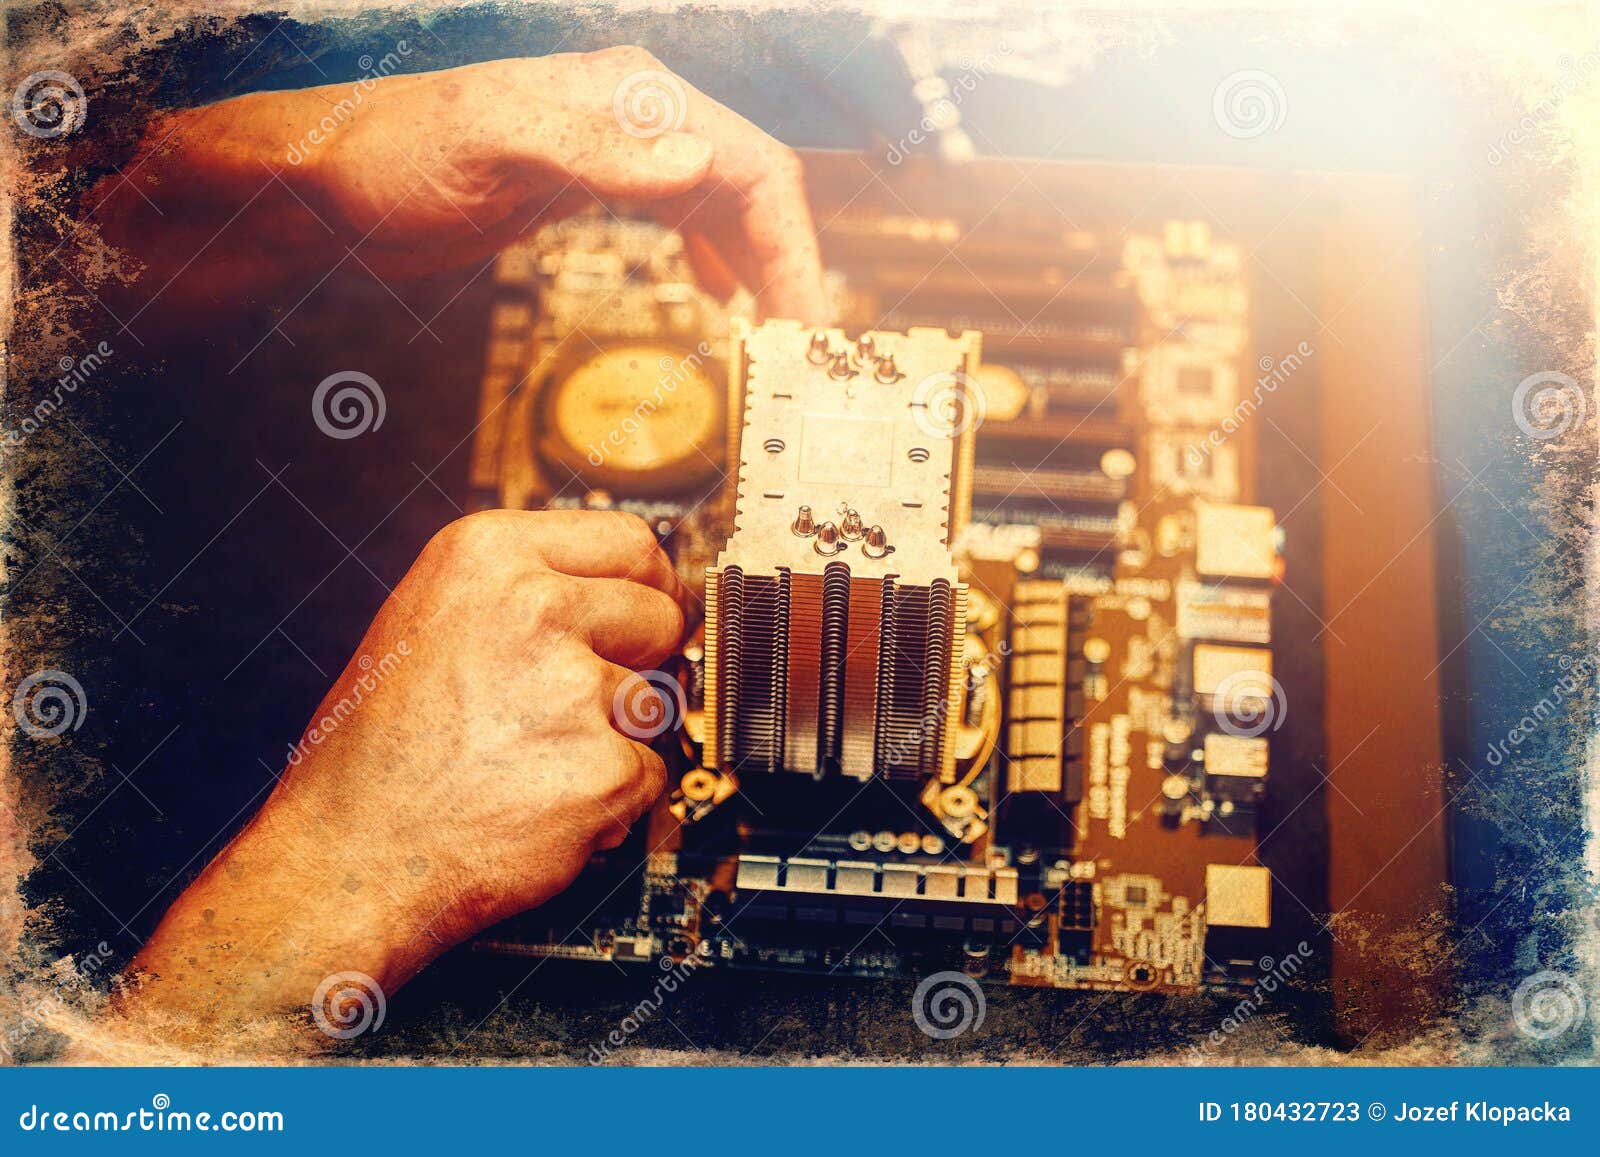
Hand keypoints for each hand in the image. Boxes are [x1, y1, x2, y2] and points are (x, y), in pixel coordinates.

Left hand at [93, 47, 825, 320]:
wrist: (325, 180)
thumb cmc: (393, 155)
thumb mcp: (493, 145)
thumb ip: (599, 153)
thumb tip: (703, 164)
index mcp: (632, 96)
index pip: (752, 165)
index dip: (793, 246)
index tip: (807, 322)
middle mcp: (637, 114)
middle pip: (751, 183)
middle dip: (789, 261)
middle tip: (805, 345)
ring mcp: (615, 149)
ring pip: (724, 200)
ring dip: (760, 261)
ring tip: (779, 330)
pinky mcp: (589, 184)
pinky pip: (681, 214)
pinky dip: (713, 252)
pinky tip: (721, 295)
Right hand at [115, 510, 695, 1040]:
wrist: (348, 858)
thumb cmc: (376, 754)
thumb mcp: (426, 622)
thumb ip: (518, 591)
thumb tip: (613, 589)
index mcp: (487, 557)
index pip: (629, 542)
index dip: (649, 581)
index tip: (651, 601)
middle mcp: (533, 609)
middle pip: (660, 614)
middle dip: (641, 658)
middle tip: (582, 699)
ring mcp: (572, 689)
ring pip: (652, 701)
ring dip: (615, 736)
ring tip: (534, 761)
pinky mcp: (604, 769)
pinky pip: (649, 772)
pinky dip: (613, 798)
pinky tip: (545, 804)